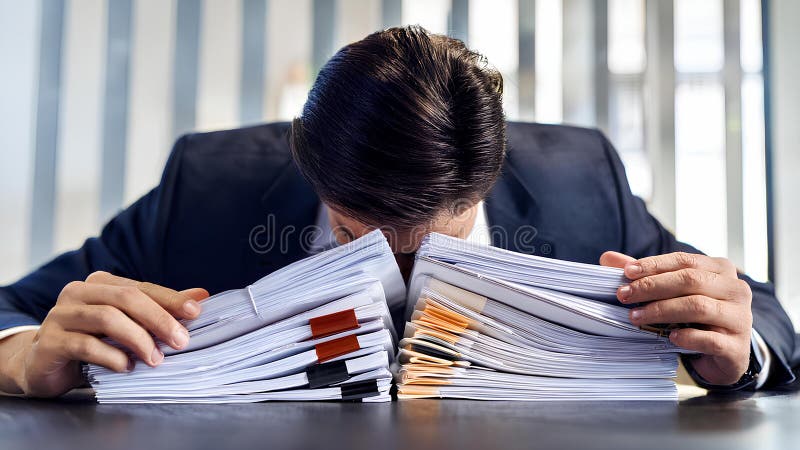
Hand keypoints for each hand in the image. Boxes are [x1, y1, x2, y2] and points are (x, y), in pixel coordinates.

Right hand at [7, 271, 207, 396]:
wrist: (42, 363)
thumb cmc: (91, 340)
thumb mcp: (127, 324)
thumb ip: (160, 309)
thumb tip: (201, 295)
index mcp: (100, 283)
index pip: (141, 287)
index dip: (170, 299)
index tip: (195, 312)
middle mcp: (78, 292)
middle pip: (126, 298)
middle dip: (158, 319)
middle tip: (180, 341)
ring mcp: (60, 315)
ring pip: (107, 318)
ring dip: (138, 339)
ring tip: (155, 359)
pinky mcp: (49, 341)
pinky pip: (86, 345)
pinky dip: (112, 357)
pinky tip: (127, 367)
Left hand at [600, 251, 752, 385]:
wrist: (725, 355)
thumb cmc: (696, 318)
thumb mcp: (672, 293)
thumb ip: (644, 275)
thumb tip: (607, 258)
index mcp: (720, 270)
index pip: (684, 260)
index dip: (654, 265)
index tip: (626, 272)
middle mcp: (735, 290)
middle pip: (690, 280)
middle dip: (652, 287)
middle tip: (624, 296)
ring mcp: (741, 318)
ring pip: (698, 306)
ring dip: (661, 310)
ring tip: (635, 317)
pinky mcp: (737, 347)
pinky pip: (710, 338)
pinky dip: (687, 336)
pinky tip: (670, 337)